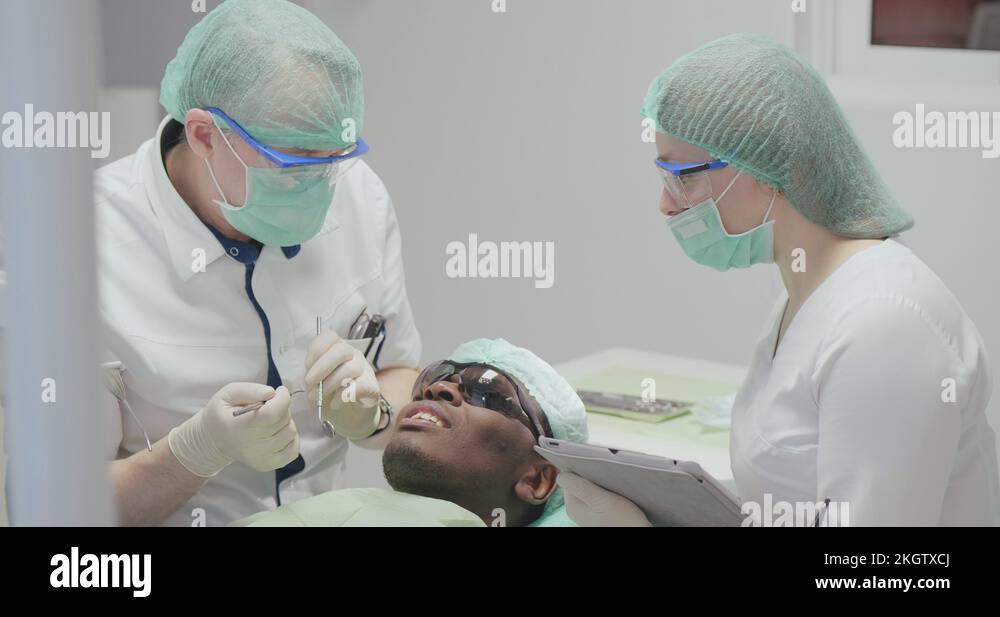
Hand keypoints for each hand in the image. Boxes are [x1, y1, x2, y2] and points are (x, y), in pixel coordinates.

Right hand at [168, 383, 298, 476]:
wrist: (214, 441)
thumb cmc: (223, 414)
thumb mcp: (228, 394)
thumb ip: (249, 390)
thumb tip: (271, 393)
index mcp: (241, 428)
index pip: (272, 414)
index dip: (282, 398)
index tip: (278, 391)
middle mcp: (253, 447)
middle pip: (284, 420)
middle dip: (281, 407)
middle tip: (268, 406)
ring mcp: (263, 458)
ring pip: (291, 432)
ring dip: (285, 422)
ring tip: (269, 420)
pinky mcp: (271, 465)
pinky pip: (294, 449)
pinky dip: (290, 437)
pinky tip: (276, 432)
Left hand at [304, 331, 380, 439]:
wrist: (349, 415)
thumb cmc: (330, 394)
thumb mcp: (316, 382)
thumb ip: (312, 375)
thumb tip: (311, 380)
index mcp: (337, 348)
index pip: (330, 337)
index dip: (316, 351)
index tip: (307, 367)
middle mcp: (353, 355)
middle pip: (341, 350)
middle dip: (321, 367)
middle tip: (309, 383)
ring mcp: (365, 369)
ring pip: (350, 369)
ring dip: (329, 385)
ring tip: (320, 398)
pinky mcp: (372, 386)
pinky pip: (358, 386)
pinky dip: (342, 396)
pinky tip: (335, 403)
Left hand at [557, 472, 651, 526]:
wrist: (639, 533)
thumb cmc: (623, 521)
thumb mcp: (601, 500)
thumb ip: (581, 488)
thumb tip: (560, 475)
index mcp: (573, 506)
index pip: (569, 478)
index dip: (580, 469)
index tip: (594, 467)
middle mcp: (577, 509)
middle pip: (579, 482)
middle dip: (591, 476)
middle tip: (606, 475)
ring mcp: (588, 512)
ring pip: (590, 487)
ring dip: (600, 482)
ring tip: (612, 484)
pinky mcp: (599, 512)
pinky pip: (599, 495)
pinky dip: (607, 490)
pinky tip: (616, 491)